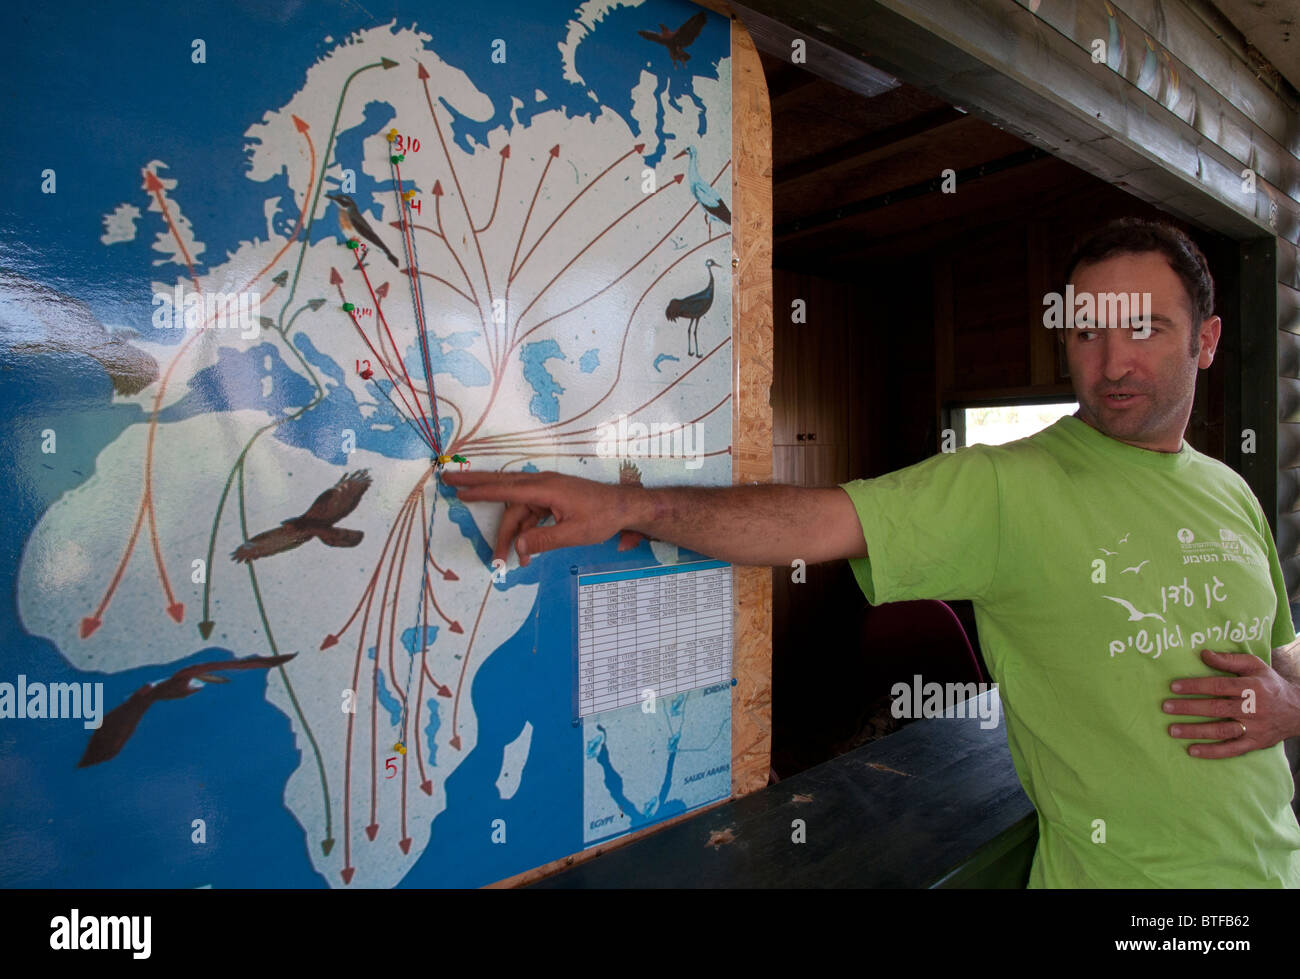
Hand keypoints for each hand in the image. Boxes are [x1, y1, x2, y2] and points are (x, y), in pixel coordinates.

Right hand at [442, 469, 639, 565]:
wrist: (623, 507)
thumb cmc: (602, 517)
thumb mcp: (574, 533)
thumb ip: (544, 539)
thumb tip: (519, 545)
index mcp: (546, 488)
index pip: (507, 489)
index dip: (481, 490)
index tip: (459, 489)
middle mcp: (542, 484)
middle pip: (502, 486)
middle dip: (475, 486)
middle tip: (448, 482)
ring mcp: (545, 490)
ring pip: (516, 510)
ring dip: (509, 533)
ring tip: (502, 559)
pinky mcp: (550, 498)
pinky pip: (528, 514)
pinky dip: (523, 532)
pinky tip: (524, 552)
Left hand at [1163, 648, 1299, 757]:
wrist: (1298, 710)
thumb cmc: (1269, 684)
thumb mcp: (1254, 666)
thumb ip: (1229, 660)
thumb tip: (1203, 654)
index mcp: (1252, 687)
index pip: (1219, 687)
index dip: (1195, 686)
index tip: (1173, 687)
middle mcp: (1254, 709)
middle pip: (1217, 709)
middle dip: (1189, 708)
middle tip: (1166, 707)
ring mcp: (1254, 728)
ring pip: (1222, 731)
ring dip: (1196, 731)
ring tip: (1172, 730)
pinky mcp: (1255, 743)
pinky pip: (1232, 750)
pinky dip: (1212, 752)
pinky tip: (1192, 750)